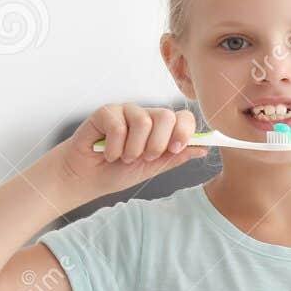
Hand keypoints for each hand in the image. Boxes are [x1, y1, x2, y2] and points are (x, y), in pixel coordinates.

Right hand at [52, 103, 208, 196]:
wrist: (86, 179)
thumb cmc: (117, 172)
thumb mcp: (152, 169)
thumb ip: (176, 157)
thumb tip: (204, 149)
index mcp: (160, 128)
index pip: (183, 117)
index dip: (185, 132)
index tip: (176, 149)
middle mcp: (145, 116)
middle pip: (167, 115)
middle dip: (158, 144)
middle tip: (145, 158)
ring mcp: (125, 112)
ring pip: (143, 121)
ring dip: (134, 149)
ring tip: (123, 158)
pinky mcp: (105, 112)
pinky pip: (118, 125)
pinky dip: (114, 147)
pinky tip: (108, 154)